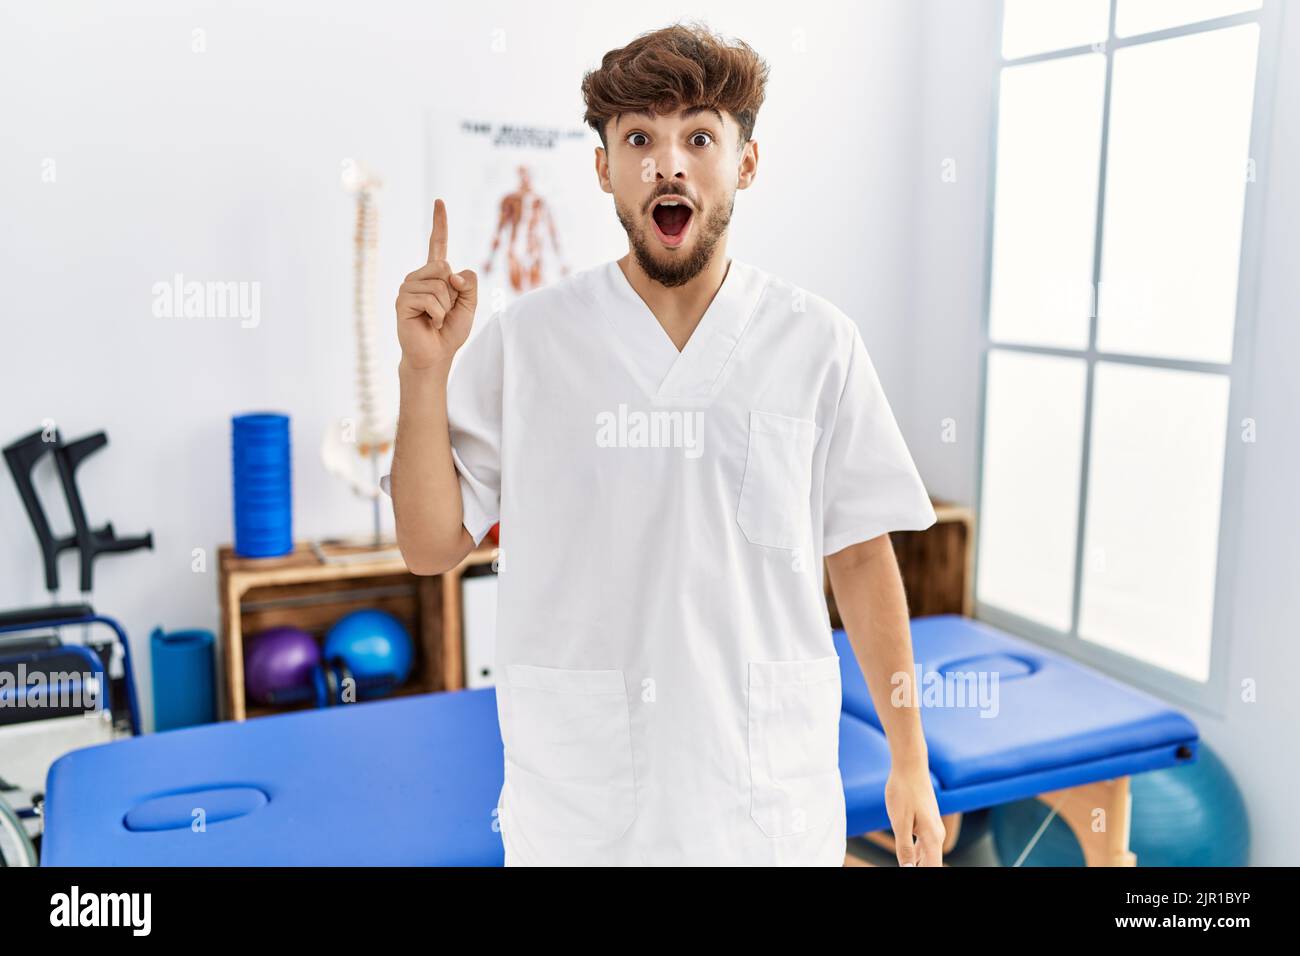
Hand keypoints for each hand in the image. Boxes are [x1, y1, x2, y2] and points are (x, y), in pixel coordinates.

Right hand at [396, 198, 477, 370]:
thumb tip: (452, 273)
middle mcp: (419, 277)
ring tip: (436, 319)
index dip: (439, 223)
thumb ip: (469, 284)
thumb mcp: (470, 304)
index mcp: (435, 274)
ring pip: (439, 285)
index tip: (439, 201)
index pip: (437, 244)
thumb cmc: (450, 330)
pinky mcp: (403, 300)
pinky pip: (431, 299)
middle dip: (454, 293)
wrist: (436, 354)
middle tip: (445, 310)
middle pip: (445, 267)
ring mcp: (408, 287)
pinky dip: (438, 315)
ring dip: (446, 307)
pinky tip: (430, 323)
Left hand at [884, 762, 945, 865]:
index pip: (933, 868)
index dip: (922, 873)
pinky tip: (907, 858)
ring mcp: (932, 829)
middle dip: (919, 869)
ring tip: (905, 865)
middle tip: (904, 867)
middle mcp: (936, 835)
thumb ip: (904, 848)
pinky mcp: (926, 823)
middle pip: (931, 864)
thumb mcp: (899, 822)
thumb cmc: (903, 791)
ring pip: (927, 856)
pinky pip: (923, 846)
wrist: (910, 766)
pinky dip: (915, 855)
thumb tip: (907, 869)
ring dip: (917, 864)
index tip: (908, 871)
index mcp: (932, 837)